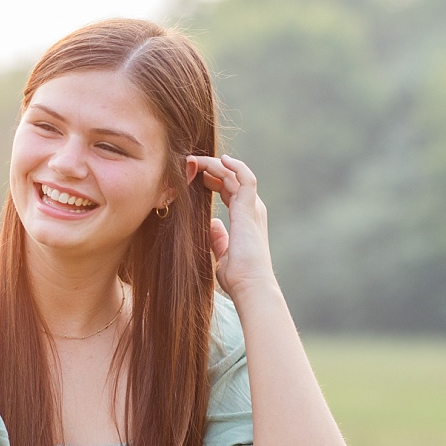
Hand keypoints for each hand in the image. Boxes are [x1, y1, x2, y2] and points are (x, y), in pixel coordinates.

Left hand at [186, 153, 276, 301]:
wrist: (250, 286)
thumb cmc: (238, 277)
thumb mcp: (223, 255)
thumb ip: (219, 239)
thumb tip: (213, 224)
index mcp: (245, 220)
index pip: (230, 191)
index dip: (214, 180)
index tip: (196, 176)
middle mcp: (251, 210)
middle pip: (232, 179)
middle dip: (213, 168)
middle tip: (192, 162)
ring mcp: (252, 208)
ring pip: (236, 175)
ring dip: (216, 164)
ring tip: (197, 159)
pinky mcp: (250, 209)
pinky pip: (245, 179)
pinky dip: (235, 166)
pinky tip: (221, 160)